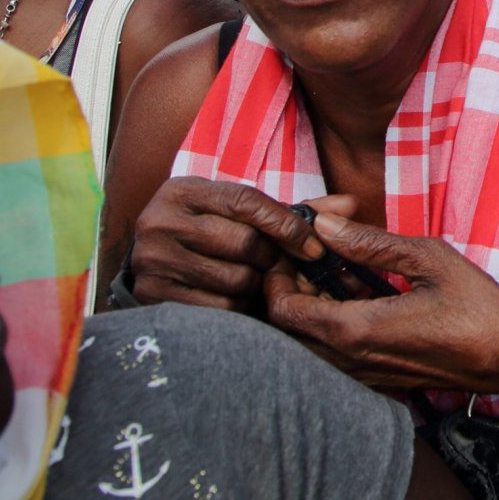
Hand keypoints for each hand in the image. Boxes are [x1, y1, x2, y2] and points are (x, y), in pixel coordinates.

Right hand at [129, 177, 328, 312]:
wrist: (148, 265)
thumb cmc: (209, 234)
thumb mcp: (240, 214)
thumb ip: (295, 211)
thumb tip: (349, 204)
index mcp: (184, 190)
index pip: (248, 202)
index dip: (289, 226)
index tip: (315, 248)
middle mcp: (160, 221)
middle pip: (245, 244)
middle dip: (272, 259)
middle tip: (279, 268)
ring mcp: (152, 260)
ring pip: (235, 279)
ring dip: (256, 286)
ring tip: (253, 281)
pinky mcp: (152, 296)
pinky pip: (220, 309)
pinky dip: (239, 308)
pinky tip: (237, 300)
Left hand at [263, 208, 498, 393]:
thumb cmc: (480, 308)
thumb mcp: (430, 259)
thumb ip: (371, 244)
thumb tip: (325, 225)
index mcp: (358, 330)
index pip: (282, 308)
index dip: (278, 274)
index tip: (298, 247)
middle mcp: (351, 361)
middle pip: (286, 330)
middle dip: (289, 287)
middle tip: (312, 254)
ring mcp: (363, 375)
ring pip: (306, 344)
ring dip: (310, 306)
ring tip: (335, 271)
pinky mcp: (377, 380)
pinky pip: (332, 354)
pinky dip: (330, 324)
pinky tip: (357, 296)